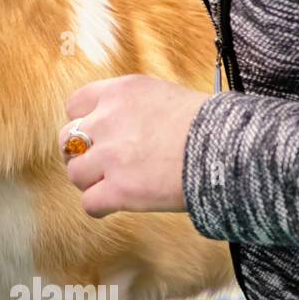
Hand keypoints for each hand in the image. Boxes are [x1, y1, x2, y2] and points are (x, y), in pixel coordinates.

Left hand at [60, 75, 208, 217]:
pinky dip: (99, 207)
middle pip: (68, 140)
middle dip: (81, 153)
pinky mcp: (119, 190)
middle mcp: (107, 121)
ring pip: (75, 173)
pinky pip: (89, 203)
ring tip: (111, 185)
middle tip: (99, 164)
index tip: (95, 135)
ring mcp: (110, 156)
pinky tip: (112, 206)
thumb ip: (134, 107)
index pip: (75, 105)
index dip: (82, 123)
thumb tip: (123, 125)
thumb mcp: (165, 96)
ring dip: (90, 181)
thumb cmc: (210, 124)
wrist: (230, 150)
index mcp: (119, 92)